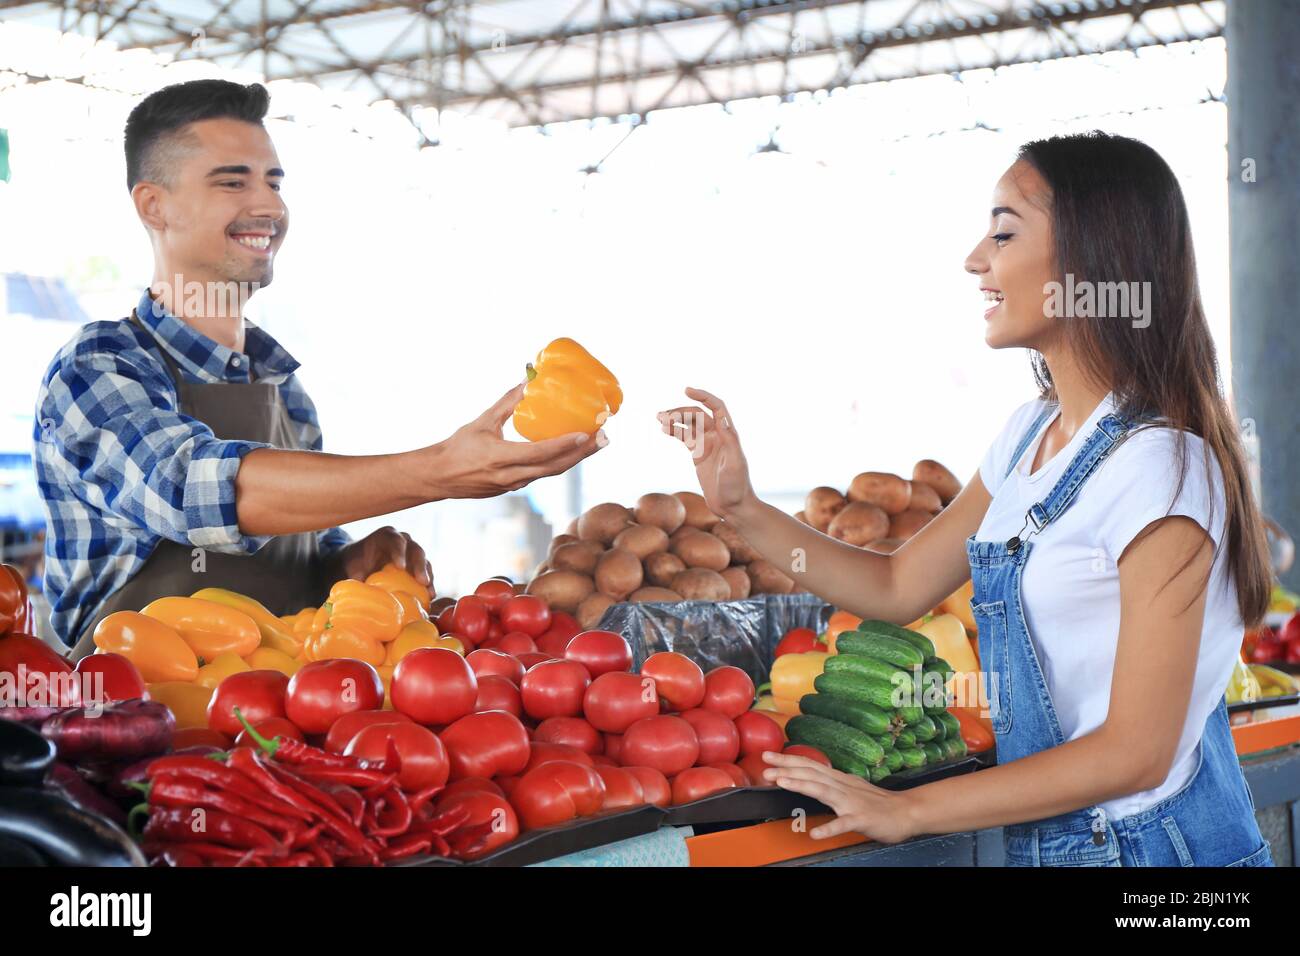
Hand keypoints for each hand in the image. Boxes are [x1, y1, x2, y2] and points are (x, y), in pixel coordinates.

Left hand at [331, 526, 432, 588]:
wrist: (362, 562)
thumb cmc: (357, 563)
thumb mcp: (355, 567)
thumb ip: (358, 577)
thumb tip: (361, 594)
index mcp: (386, 536)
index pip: (395, 541)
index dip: (399, 553)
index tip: (400, 567)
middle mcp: (403, 541)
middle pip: (415, 550)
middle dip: (419, 566)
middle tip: (422, 581)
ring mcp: (412, 553)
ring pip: (424, 561)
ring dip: (428, 576)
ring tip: (429, 592)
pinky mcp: (418, 566)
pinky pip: (426, 573)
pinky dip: (429, 584)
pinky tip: (430, 596)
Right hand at [431, 384, 604, 499]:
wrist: (438, 478)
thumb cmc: (457, 448)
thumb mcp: (482, 422)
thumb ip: (506, 403)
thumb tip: (527, 381)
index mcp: (500, 458)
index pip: (539, 454)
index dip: (565, 445)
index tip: (586, 433)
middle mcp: (510, 476)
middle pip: (555, 467)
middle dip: (583, 453)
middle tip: (605, 437)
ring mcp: (514, 485)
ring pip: (551, 473)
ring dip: (576, 459)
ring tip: (597, 443)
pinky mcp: (514, 488)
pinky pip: (542, 474)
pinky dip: (560, 462)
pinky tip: (573, 451)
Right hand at [657, 387, 755, 519]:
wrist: (734, 506)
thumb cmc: (737, 487)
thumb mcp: (735, 464)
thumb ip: (730, 442)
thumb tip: (723, 419)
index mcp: (728, 435)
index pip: (716, 407)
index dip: (703, 396)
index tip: (687, 390)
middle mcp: (718, 436)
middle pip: (697, 415)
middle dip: (680, 412)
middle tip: (662, 416)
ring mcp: (708, 445)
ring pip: (689, 425)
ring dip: (675, 419)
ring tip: (658, 418)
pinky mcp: (699, 455)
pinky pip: (685, 438)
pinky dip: (674, 431)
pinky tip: (663, 429)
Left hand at [761, 751, 918, 843]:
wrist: (907, 811)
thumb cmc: (878, 803)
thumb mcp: (851, 787)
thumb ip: (831, 783)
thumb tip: (810, 777)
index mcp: (839, 779)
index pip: (810, 765)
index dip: (788, 760)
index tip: (767, 756)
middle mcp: (843, 786)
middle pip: (812, 774)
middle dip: (787, 769)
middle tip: (765, 767)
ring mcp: (852, 802)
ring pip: (824, 791)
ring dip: (802, 785)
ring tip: (782, 783)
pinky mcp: (862, 819)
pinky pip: (843, 824)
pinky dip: (829, 828)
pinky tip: (815, 833)